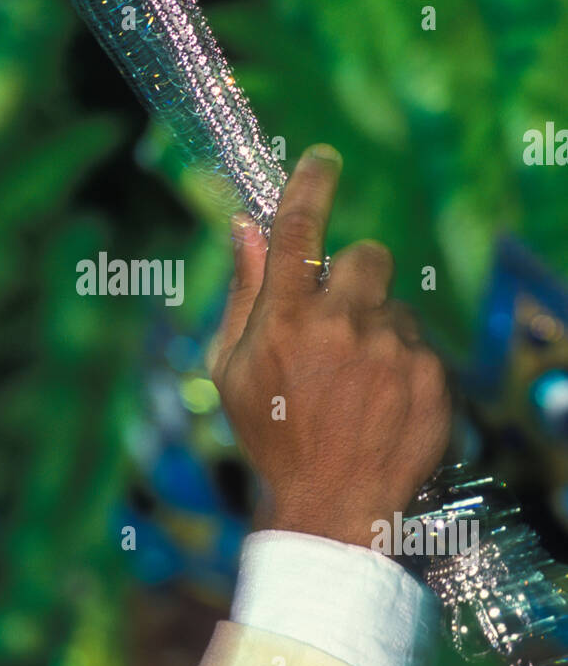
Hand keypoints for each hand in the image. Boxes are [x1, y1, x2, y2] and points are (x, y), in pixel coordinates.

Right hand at [208, 145, 450, 549]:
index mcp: (286, 319)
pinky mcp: (432, 376)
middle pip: (366, 257)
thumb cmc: (272, 436)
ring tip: (358, 384)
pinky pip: (420, 345)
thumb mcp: (233, 370)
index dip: (311, 182)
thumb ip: (242, 292)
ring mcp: (393, 350)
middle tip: (339, 323)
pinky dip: (402, 366)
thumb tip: (244, 225)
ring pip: (395, 307)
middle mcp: (342, 324)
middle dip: (354, 279)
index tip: (323, 159)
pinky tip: (382, 405)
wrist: (333, 506)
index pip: (299, 226)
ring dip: (378, 330)